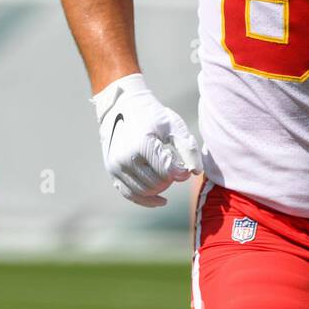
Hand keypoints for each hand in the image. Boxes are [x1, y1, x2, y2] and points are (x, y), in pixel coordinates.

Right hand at [92, 74, 201, 206]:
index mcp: (142, 145)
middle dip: (171, 179)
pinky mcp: (113, 173)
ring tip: (167, 175)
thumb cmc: (151, 114)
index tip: (185, 166)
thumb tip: (196, 172)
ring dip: (161, 188)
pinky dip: (146, 200)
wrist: (121, 107)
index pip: (168, 171)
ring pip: (145, 192)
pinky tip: (161, 200)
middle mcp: (126, 158)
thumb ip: (188, 147)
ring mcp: (117, 167)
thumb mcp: (173, 125)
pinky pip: (130, 195)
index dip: (182, 172)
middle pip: (157, 184)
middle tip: (176, 167)